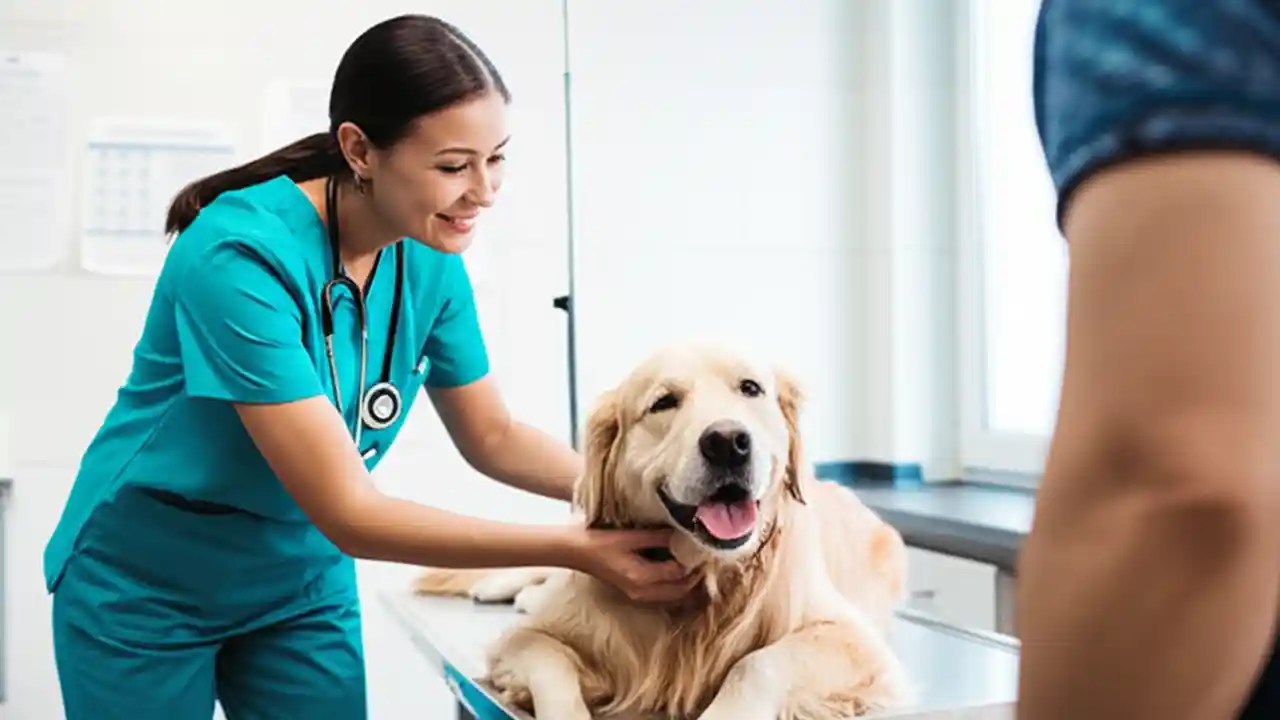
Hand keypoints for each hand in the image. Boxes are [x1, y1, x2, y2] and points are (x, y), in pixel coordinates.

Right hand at [567, 526, 698, 603]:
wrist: (578, 552)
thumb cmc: (601, 541)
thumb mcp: (632, 536)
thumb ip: (659, 537)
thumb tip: (684, 536)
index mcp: (641, 577)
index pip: (679, 573)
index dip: (694, 562)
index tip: (705, 549)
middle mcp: (641, 592)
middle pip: (681, 591)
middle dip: (696, 577)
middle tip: (707, 560)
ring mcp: (638, 597)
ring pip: (674, 597)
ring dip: (688, 585)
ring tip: (698, 566)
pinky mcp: (635, 595)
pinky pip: (665, 597)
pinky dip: (677, 588)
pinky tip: (681, 574)